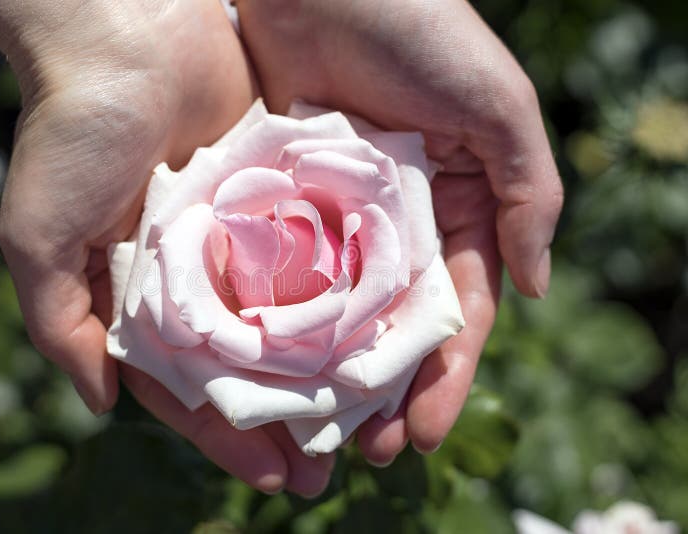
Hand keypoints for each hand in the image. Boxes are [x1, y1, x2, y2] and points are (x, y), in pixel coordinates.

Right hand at [0, 0, 332, 495]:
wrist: (124, 28)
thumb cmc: (71, 130)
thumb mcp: (40, 236)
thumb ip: (61, 324)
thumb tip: (99, 406)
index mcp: (141, 296)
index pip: (188, 385)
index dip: (226, 435)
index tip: (273, 477)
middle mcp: (195, 275)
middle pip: (247, 364)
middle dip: (284, 420)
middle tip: (326, 471)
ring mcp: (239, 237)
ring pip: (288, 320)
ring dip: (321, 372)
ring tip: (365, 421)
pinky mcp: (278, 195)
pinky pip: (315, 256)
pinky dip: (341, 297)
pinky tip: (375, 336)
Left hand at [237, 0, 563, 464]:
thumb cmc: (421, 29)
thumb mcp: (498, 107)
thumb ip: (529, 196)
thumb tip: (537, 289)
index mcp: (458, 206)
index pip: (457, 309)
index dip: (446, 375)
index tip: (422, 433)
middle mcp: (398, 221)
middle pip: (393, 325)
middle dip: (386, 392)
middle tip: (365, 454)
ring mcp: (337, 215)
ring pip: (337, 311)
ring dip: (331, 374)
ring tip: (317, 435)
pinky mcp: (283, 200)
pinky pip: (284, 271)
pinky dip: (281, 321)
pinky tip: (270, 368)